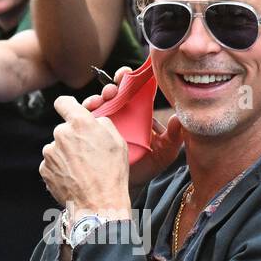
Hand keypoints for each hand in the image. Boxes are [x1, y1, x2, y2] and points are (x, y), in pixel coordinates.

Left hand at [41, 96, 130, 216]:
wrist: (99, 204)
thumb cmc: (112, 173)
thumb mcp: (117, 140)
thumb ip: (102, 123)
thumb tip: (94, 121)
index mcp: (79, 122)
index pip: (63, 102)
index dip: (67, 106)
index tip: (70, 112)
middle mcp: (61, 134)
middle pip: (63, 130)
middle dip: (72, 138)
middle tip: (87, 153)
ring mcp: (50, 153)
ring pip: (57, 148)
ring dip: (66, 154)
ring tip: (82, 170)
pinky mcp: (44, 169)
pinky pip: (52, 164)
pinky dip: (60, 169)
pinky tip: (74, 178)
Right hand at [78, 66, 185, 186]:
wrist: (129, 186)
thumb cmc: (148, 166)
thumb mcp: (165, 152)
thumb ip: (174, 136)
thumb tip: (178, 118)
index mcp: (137, 112)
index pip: (131, 89)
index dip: (127, 78)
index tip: (125, 75)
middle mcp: (119, 114)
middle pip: (111, 94)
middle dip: (109, 88)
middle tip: (110, 91)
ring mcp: (103, 124)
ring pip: (96, 105)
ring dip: (95, 100)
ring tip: (96, 102)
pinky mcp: (91, 135)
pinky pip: (84, 122)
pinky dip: (82, 117)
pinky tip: (85, 115)